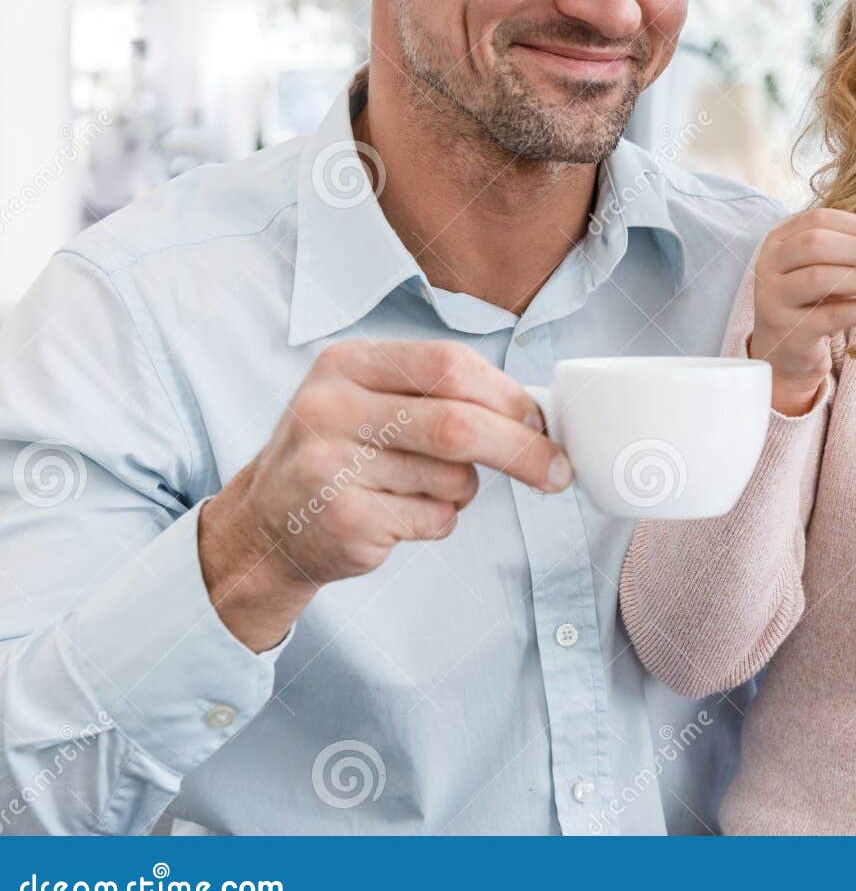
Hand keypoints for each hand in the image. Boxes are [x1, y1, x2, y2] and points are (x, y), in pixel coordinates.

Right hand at [199, 339, 566, 650]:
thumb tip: (535, 412)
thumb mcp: (369, 400)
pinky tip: (397, 514)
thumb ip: (438, 394)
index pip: (448, 365)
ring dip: (462, 491)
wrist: (265, 525)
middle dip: (522, 450)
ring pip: (453, 478)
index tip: (540, 420)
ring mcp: (332, 467)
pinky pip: (435, 519)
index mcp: (345, 364)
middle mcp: (331, 409)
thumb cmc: (340, 455)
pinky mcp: (345, 520)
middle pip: (459, 425)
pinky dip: (439, 520)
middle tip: (556, 471)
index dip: (507, 394)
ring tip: (419, 488)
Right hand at [747, 209, 855, 415]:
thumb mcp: (819, 268)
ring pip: (822, 278)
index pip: (818, 219)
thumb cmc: (811, 302)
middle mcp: (768, 266)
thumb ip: (845, 249)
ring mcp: (773, 299)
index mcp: (777, 240)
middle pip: (817, 245)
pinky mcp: (789, 331)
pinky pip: (834, 315)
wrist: (785, 351)